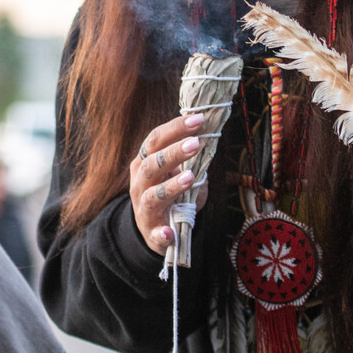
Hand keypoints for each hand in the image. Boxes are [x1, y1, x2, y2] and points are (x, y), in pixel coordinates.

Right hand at [129, 113, 207, 254]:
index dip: (175, 128)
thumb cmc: (171, 195)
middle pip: (151, 164)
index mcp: (145, 163)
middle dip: (173, 152)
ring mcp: (143, 209)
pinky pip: (155, 233)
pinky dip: (162, 233)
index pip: (155, 140)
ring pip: (153, 195)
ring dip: (171, 186)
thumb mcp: (178, 172)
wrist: (155, 231)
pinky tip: (170, 232)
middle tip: (196, 143)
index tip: (198, 119)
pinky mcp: (152, 233)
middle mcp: (140, 184)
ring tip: (190, 177)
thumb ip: (192, 158)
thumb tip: (212, 135)